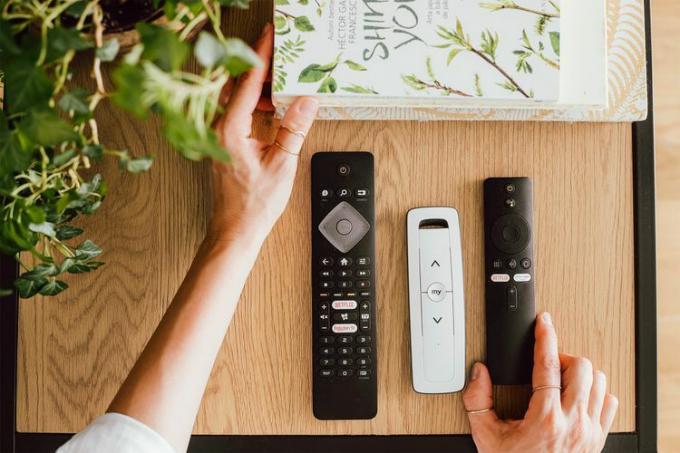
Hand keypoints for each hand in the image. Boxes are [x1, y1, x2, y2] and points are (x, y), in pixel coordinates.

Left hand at [209, 23, 318, 244]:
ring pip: (237, 95)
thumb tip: (307, 102)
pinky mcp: (223, 140)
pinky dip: (255, 102)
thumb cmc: (253, 204)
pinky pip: (237, 110)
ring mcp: (218, 133)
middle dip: (260, 65)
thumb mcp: (282, 164)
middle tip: (283, 53)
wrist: (236, 228)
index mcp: (230, 128)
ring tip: (284, 82)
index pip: (248, 81)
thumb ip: (294, 129)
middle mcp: (218, 126)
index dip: (261, 55)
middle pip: (238, 82)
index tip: (271, 35)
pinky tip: (273, 107)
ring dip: (259, 86)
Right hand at [463, 313, 618, 452]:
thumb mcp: (485, 436)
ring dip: (581, 373)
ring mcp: (589, 431)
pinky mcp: (598, 439)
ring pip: (598, 381)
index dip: (545, 337)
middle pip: (580, 368)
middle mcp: (572, 422)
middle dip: (563, 357)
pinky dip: (597, 392)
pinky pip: (610, 402)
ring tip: (562, 379)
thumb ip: (477, 400)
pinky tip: (579, 396)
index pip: (548, 365)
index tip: (544, 323)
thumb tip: (479, 373)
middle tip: (548, 364)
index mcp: (544, 418)